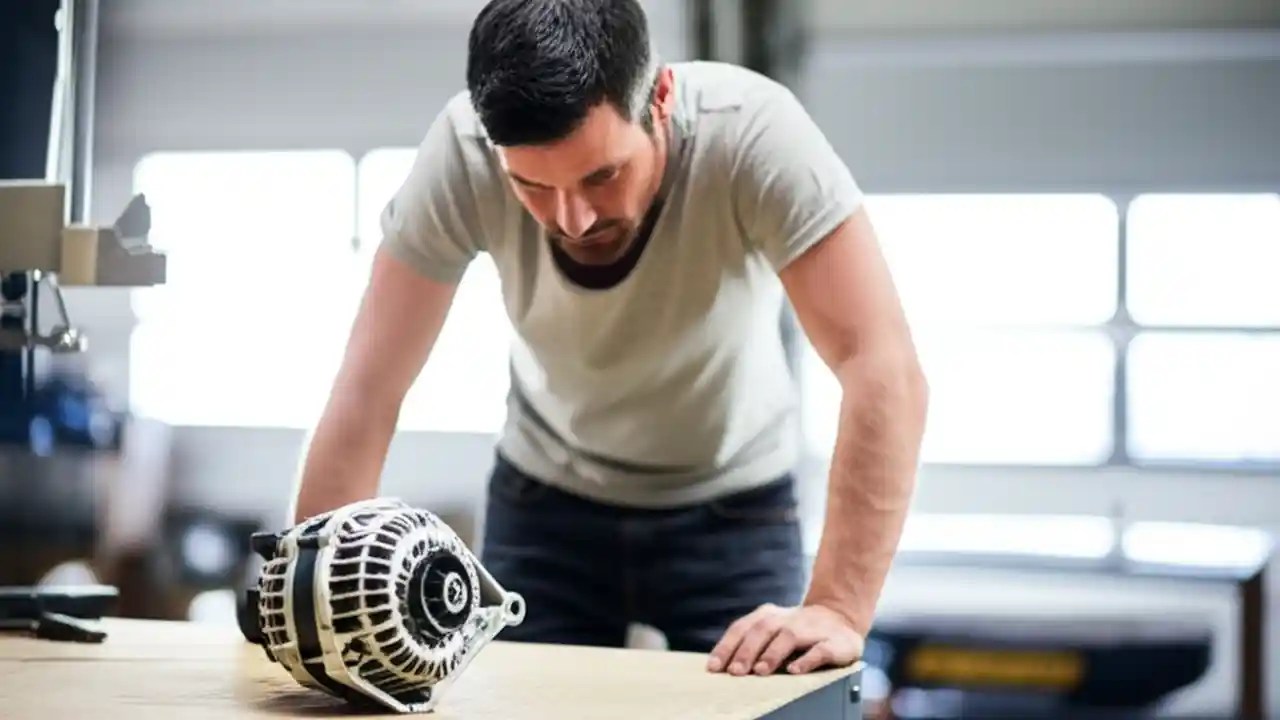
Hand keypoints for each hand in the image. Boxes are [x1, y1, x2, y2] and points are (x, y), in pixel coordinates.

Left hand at [706, 603, 863, 675]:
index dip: (726, 646)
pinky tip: (795, 671)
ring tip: (759, 671)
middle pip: (762, 630)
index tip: (714, 667)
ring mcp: (811, 628)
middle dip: (746, 651)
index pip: (742, 627)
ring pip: (789, 636)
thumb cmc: (797, 630)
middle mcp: (788, 618)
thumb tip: (721, 667)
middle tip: (734, 672)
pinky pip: (819, 650)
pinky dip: (807, 660)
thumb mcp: (771, 631)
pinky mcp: (834, 642)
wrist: (840, 615)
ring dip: (772, 654)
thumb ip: (750, 644)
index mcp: (768, 615)